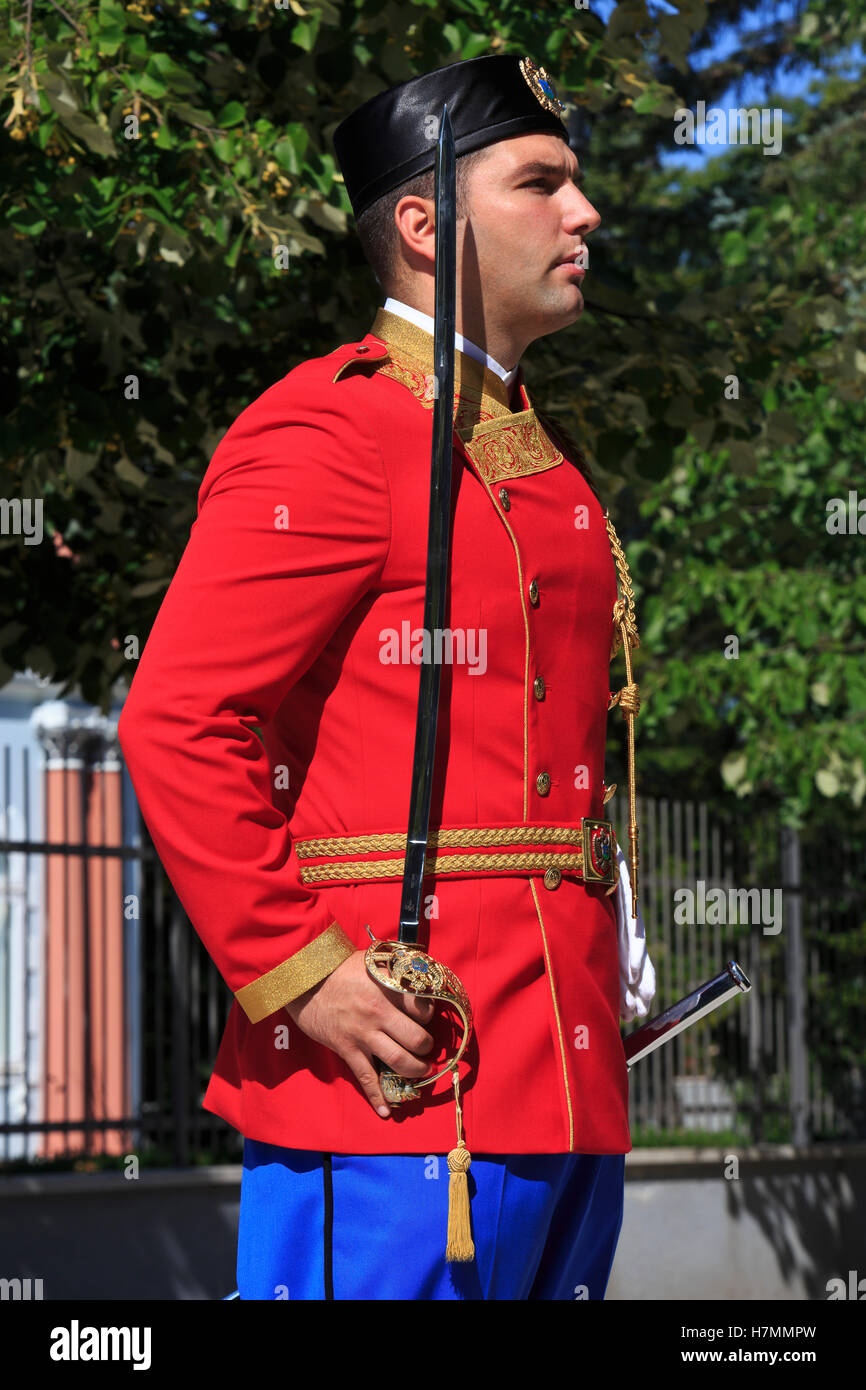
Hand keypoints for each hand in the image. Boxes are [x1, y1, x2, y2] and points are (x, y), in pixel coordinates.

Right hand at [284, 948, 435, 1116]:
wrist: (304, 980)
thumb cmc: (339, 967)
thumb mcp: (372, 959)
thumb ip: (395, 967)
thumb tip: (417, 971)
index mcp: (389, 989)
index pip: (423, 1009)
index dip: (429, 1015)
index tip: (427, 1017)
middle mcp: (380, 1013)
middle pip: (416, 1039)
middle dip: (426, 1048)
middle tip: (426, 1048)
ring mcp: (363, 1034)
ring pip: (399, 1061)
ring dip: (415, 1070)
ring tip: (420, 1071)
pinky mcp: (347, 1049)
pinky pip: (366, 1078)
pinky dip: (377, 1097)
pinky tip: (387, 1112)